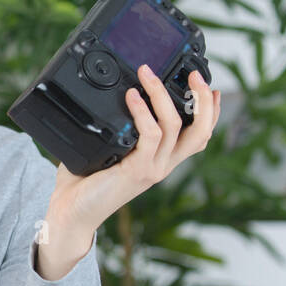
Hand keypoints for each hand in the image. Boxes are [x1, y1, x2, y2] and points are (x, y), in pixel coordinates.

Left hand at [50, 64, 220, 237]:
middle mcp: (163, 165)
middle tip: (194, 74)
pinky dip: (143, 112)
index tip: (214, 89)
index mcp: (161, 160)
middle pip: (201, 132)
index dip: (212, 114)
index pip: (198, 137)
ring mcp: (153, 169)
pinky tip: (132, 97)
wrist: (71, 211)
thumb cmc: (85, 179)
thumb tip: (119, 94)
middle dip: (203, 100)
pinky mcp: (138, 171)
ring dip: (161, 94)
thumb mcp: (111, 148)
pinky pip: (149, 135)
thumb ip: (121, 127)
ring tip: (146, 74)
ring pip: (174, 125)